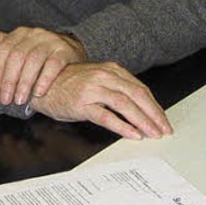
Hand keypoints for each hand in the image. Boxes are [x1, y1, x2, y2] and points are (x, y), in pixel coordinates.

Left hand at [0, 23, 87, 105]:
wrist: (70, 51)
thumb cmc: (40, 52)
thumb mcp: (18, 44)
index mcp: (20, 33)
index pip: (4, 48)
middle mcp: (35, 34)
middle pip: (18, 56)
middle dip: (10, 80)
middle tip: (7, 98)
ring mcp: (51, 41)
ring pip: (34, 60)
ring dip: (25, 82)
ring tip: (20, 99)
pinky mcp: (65, 51)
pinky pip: (53, 64)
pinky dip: (44, 80)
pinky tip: (38, 92)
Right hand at [28, 61, 171, 139]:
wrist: (42, 85)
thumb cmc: (69, 85)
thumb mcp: (97, 81)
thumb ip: (117, 89)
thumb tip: (141, 108)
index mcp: (111, 70)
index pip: (140, 88)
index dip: (154, 106)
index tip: (163, 120)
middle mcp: (104, 76)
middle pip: (136, 95)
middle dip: (153, 114)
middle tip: (163, 129)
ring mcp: (92, 89)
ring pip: (124, 104)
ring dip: (142, 120)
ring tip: (152, 133)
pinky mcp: (81, 103)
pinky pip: (106, 115)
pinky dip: (122, 126)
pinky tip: (132, 134)